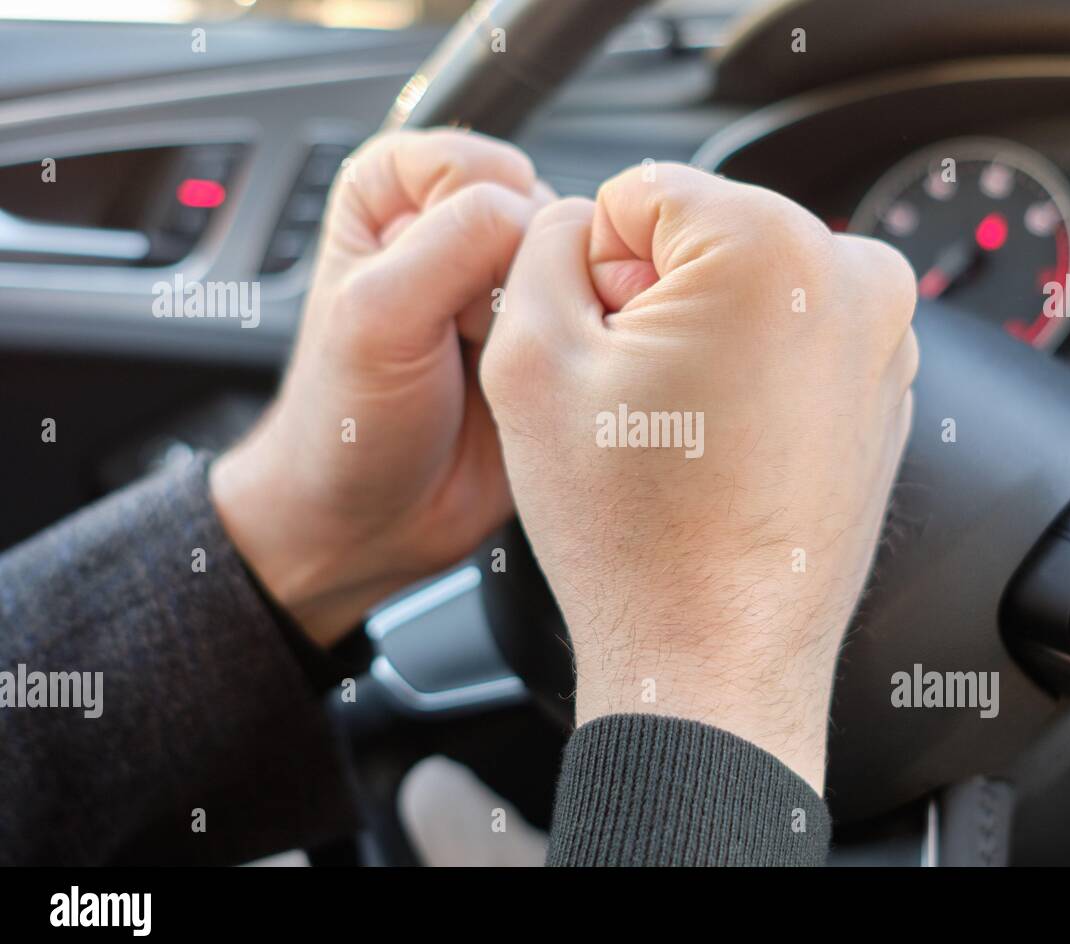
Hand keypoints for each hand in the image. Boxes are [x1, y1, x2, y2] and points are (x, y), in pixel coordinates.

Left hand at [211, 129, 549, 645]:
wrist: (373, 524)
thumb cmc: (347, 428)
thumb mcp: (377, 318)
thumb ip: (454, 243)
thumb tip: (538, 214)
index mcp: (389, 201)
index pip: (472, 162)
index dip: (476, 220)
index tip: (453, 283)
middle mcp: (449, 235)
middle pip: (534, 210)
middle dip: (520, 276)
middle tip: (475, 340)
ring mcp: (500, 290)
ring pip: (571, 264)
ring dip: (552, 316)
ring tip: (502, 367)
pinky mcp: (542, 339)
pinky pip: (589, 316)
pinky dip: (579, 345)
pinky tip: (543, 380)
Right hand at [481, 163, 917, 791]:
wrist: (714, 658)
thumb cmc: (633, 535)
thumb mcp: (529, 359)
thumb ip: (539, 245)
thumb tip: (577, 223)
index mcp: (770, 244)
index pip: (640, 192)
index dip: (595, 269)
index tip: (605, 350)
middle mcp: (853, 277)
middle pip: (703, 235)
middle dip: (653, 299)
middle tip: (636, 401)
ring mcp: (884, 341)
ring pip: (747, 289)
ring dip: (699, 338)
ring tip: (679, 432)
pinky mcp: (885, 393)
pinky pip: (792, 344)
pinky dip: (748, 376)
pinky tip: (719, 449)